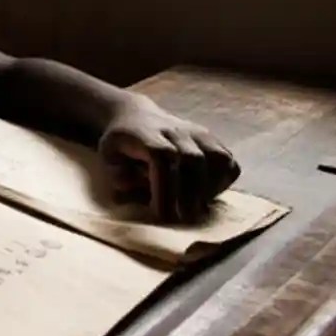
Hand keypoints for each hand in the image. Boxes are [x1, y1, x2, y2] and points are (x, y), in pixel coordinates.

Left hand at [98, 96, 239, 222]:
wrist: (135, 116)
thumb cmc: (120, 144)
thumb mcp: (108, 158)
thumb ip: (120, 176)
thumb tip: (141, 188)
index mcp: (148, 135)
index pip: (162, 158)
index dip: (165, 189)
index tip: (162, 215)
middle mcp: (176, 131)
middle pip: (193, 159)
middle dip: (190, 193)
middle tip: (184, 219)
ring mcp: (197, 133)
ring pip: (217, 157)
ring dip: (212, 187)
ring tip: (199, 207)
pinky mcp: (210, 139)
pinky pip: (227, 160)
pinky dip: (224, 179)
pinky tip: (209, 193)